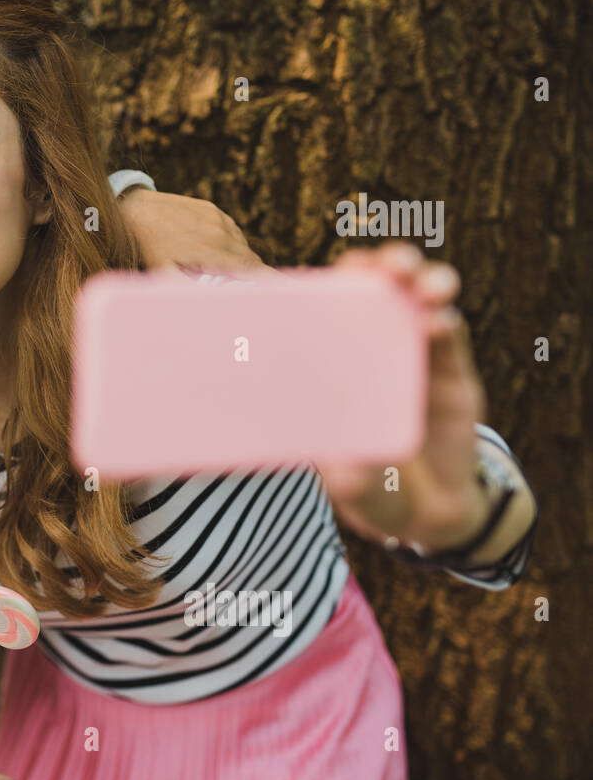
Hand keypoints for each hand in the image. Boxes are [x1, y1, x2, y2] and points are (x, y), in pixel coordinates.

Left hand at [119, 190, 270, 276]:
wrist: (135, 208)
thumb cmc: (148, 246)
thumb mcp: (164, 272)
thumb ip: (188, 288)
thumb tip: (208, 304)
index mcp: (211, 249)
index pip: (249, 268)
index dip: (267, 280)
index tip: (280, 291)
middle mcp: (220, 231)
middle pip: (250, 258)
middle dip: (253, 274)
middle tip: (254, 290)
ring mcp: (217, 218)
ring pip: (241, 244)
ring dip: (240, 259)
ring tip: (227, 273)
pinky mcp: (213, 209)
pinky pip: (231, 230)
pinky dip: (229, 243)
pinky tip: (215, 252)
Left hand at [314, 242, 488, 550]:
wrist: (428, 513)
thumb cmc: (373, 491)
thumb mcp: (354, 489)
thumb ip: (349, 480)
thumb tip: (341, 470)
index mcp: (335, 367)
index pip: (330, 309)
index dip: (332, 282)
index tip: (334, 270)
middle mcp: (371, 353)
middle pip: (376, 291)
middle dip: (382, 265)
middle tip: (388, 265)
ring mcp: (412, 360)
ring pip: (418, 304)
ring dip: (424, 284)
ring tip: (425, 286)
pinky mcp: (449, 376)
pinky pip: (449, 341)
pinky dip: (447, 325)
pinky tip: (442, 322)